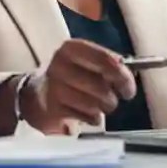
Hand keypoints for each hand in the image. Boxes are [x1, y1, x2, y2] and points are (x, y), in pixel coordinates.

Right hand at [20, 39, 136, 133]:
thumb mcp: (86, 63)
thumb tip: (128, 75)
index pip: (104, 59)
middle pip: (100, 85)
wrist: (37, 95)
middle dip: (111, 98)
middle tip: (111, 101)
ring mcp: (54, 87)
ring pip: (94, 103)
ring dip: (101, 109)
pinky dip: (91, 119)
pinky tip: (86, 115)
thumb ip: (108, 66)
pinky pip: (85, 117)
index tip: (128, 89)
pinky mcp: (52, 109)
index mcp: (72, 48)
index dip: (121, 76)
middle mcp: (60, 64)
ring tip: (96, 107)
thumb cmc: (71, 77)